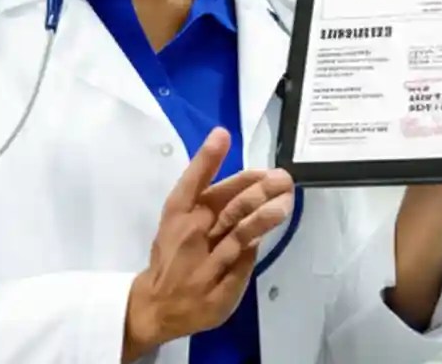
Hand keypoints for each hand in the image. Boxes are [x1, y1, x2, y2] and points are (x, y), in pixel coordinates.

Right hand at [122, 128, 294, 361]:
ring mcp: (204, 265)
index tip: (221, 135)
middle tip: (282, 178)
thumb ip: (215, 197)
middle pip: (229, 207)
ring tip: (284, 203)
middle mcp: (191, 236)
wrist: (156, 305)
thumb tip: (256, 176)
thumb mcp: (182, 220)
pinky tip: (266, 236)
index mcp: (179, 214)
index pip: (192, 182)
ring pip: (239, 236)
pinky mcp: (218, 290)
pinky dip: (254, 249)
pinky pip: (241, 265)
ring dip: (264, 217)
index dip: (206, 158)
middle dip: (258, 190)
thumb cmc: (174, 254)